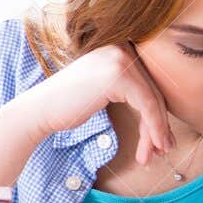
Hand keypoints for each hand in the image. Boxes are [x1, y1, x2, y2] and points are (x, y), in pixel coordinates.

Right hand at [14, 43, 175, 164]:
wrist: (39, 110)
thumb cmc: (70, 105)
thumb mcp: (106, 91)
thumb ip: (131, 90)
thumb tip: (164, 111)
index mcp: (120, 47)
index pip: (149, 83)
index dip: (158, 114)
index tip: (162, 139)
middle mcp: (122, 48)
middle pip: (153, 92)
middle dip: (159, 126)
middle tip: (163, 150)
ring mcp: (120, 59)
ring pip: (153, 100)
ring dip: (156, 132)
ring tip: (156, 155)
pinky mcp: (119, 75)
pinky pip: (147, 105)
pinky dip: (153, 128)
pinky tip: (151, 148)